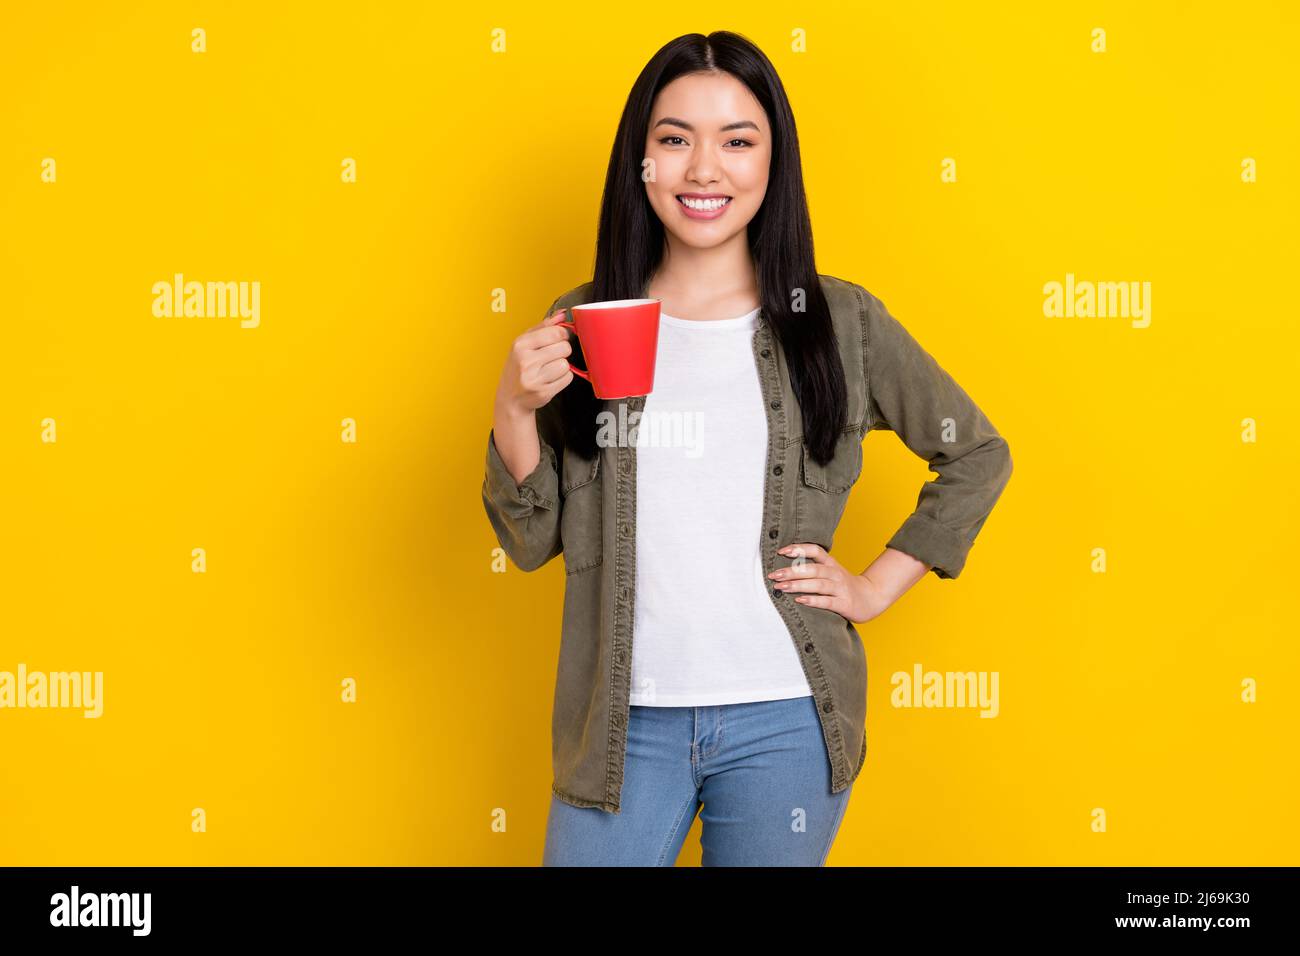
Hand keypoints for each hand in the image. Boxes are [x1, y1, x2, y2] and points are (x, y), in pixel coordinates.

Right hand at [495, 309, 574, 416]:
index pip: (556, 332)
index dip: (562, 335)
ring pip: (566, 364)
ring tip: (549, 370)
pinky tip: (550, 379)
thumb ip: (544, 326)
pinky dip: (563, 378)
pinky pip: (567, 378)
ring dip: (562, 367)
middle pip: (564, 348)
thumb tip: (563, 313)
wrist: (511, 399)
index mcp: (520, 345)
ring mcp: (534, 378)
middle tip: (551, 357)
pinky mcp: (544, 392)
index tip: (558, 339)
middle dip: (562, 352)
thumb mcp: (524, 344)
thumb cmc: (518, 368)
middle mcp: (525, 361)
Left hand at [767, 543, 892, 623]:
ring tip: (781, 587)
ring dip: (798, 585)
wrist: (871, 598)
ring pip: (818, 584)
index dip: (799, 549)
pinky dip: (813, 600)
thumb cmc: (843, 585)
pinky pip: (827, 601)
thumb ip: (813, 568)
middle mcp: (835, 574)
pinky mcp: (844, 603)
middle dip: (791, 572)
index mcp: (831, 563)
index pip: (816, 550)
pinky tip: (799, 600)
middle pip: (812, 569)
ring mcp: (840, 588)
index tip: (781, 551)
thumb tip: (783, 567)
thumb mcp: (831, 572)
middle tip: (774, 575)